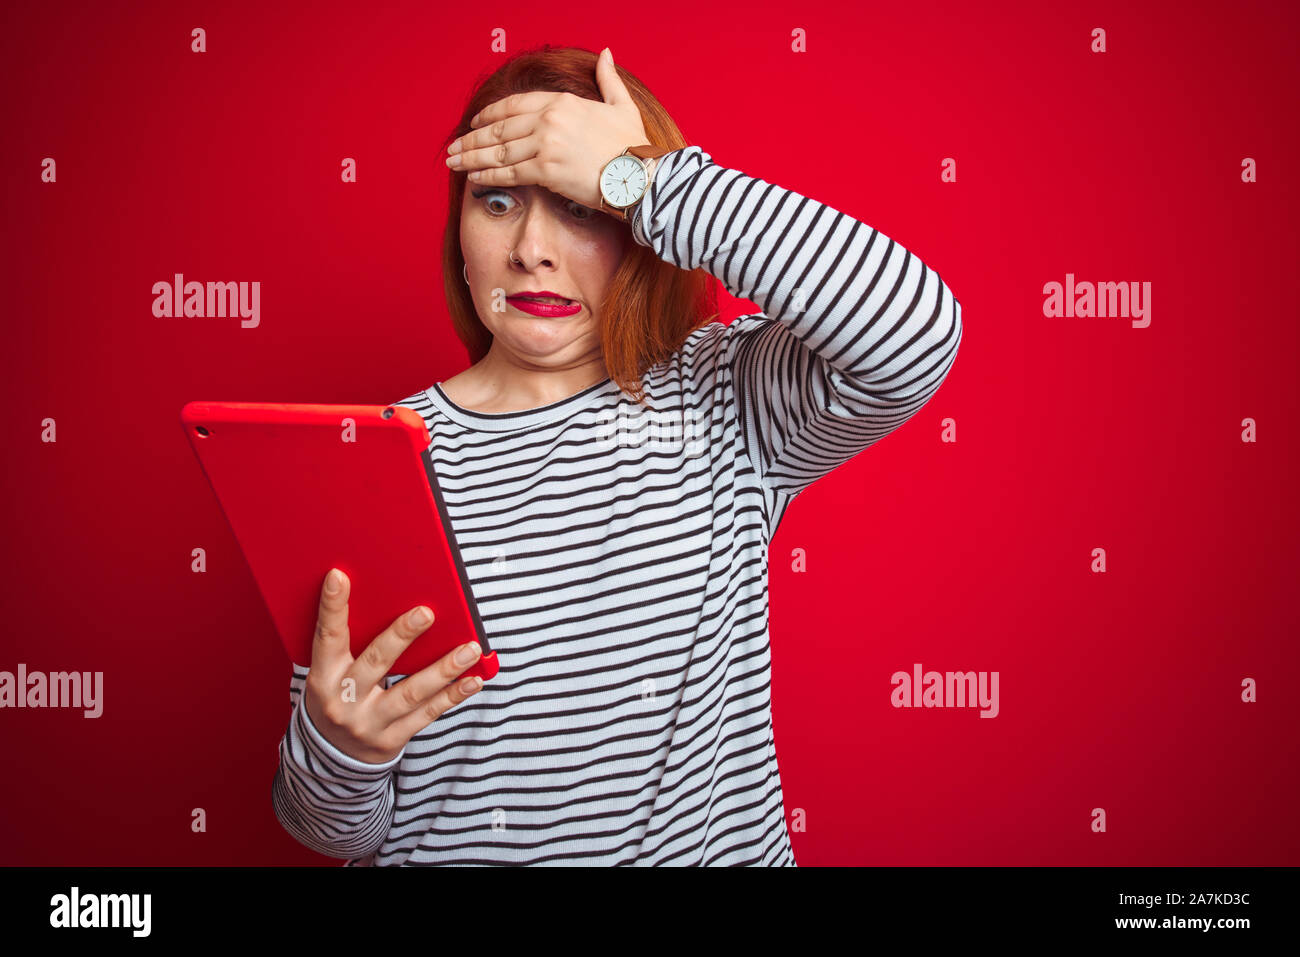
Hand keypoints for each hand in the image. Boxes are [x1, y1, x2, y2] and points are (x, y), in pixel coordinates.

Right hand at [302, 568, 484, 764]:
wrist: (330, 757)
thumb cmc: (337, 697)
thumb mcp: (330, 673)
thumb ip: (350, 644)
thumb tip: (386, 600)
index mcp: (323, 676)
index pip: (327, 637)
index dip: (332, 607)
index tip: (339, 577)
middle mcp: (343, 700)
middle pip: (376, 662)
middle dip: (401, 636)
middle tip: (427, 613)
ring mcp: (368, 723)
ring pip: (410, 692)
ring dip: (444, 669)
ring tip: (470, 649)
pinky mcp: (390, 740)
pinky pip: (426, 715)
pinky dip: (452, 696)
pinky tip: (472, 680)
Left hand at [445, 46, 650, 212]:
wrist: (640, 175)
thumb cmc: (633, 145)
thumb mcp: (621, 105)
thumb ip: (607, 79)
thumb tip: (606, 53)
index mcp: (562, 102)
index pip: (514, 105)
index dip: (490, 115)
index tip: (473, 123)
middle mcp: (549, 120)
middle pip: (500, 129)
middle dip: (472, 139)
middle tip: (453, 148)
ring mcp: (545, 144)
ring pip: (499, 151)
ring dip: (472, 158)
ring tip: (454, 163)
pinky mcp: (546, 170)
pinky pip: (509, 173)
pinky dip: (488, 175)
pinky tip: (473, 177)